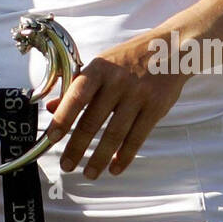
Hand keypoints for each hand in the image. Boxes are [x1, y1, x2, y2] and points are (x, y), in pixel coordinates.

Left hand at [45, 36, 189, 179]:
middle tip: (66, 164)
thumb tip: (51, 107)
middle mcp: (117, 81)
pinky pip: (137, 138)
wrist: (171, 48)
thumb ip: (77, 87)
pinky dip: (124, 156)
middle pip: (93, 120)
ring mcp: (138, 95)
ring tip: (89, 173)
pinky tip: (114, 168)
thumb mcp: (102, 66)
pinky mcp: (156, 107)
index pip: (76, 96)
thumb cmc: (129, 58)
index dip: (62, 118)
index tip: (51, 138)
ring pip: (114, 134)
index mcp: (99, 68)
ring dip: (99, 158)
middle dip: (77, 147)